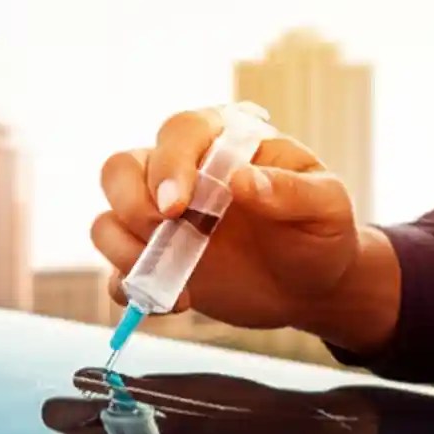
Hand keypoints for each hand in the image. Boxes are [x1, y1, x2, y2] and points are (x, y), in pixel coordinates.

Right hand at [94, 106, 398, 351]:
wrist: (311, 285)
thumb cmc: (320, 233)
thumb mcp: (327, 207)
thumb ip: (292, 191)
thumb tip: (244, 179)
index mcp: (222, 143)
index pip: (179, 132)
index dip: (170, 164)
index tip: (178, 205)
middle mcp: (180, 175)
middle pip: (120, 168)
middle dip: (129, 200)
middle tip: (164, 228)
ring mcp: (159, 221)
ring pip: (107, 220)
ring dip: (125, 250)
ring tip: (177, 278)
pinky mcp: (153, 262)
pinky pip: (116, 273)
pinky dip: (131, 290)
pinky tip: (176, 301)